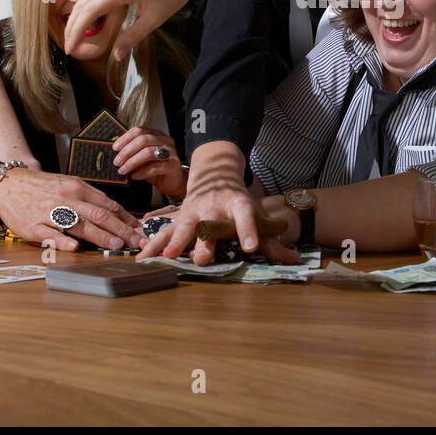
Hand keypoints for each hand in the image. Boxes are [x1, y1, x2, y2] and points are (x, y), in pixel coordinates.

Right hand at [0, 168, 142, 251]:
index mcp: (78, 187)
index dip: (126, 218)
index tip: (140, 229)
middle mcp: (67, 198)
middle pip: (99, 215)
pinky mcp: (33, 226)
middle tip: (136, 241)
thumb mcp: (69, 185)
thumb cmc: (43, 187)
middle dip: (121, 230)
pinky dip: (62, 241)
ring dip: (100, 236)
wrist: (8, 185)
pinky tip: (74, 247)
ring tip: (117, 244)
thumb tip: (116, 214)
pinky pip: (50, 234)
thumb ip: (90, 199)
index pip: (108, 204)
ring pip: (79, 225)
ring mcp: (50, 212)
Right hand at [62, 0, 194, 59]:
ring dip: (80, 15)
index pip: (89, 12)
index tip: (71, 48)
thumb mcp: (154, 19)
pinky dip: (90, 5)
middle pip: (83, 3)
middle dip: (73, 25)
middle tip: (70, 46)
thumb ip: (132, 37)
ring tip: (77, 34)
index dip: (76, 31)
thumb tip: (117, 56)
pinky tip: (91, 18)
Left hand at [113, 126, 187, 198]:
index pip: (139, 130)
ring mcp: (171, 152)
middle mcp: (165, 140)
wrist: (172, 181)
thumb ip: (132, 153)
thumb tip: (115, 154)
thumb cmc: (156, 168)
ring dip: (132, 162)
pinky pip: (155, 167)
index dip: (125, 138)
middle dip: (127, 151)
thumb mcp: (141, 158)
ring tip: (123, 170)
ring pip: (148, 152)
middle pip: (143, 140)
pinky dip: (142, 172)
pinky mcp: (173, 164)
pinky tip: (134, 176)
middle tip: (117, 161)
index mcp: (156, 134)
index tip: (115, 148)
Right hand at [135, 152, 299, 265]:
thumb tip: (294, 259)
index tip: (250, 247)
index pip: (245, 216)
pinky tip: (140, 258)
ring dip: (172, 242)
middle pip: (207, 225)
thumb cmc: (239, 201)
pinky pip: (163, 232)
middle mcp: (213, 207)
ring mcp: (193, 212)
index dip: (248, 230)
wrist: (216, 175)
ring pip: (181, 227)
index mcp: (236, 204)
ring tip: (163, 257)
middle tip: (199, 259)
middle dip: (202, 242)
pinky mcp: (178, 218)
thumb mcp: (258, 215)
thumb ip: (272, 240)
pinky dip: (152, 245)